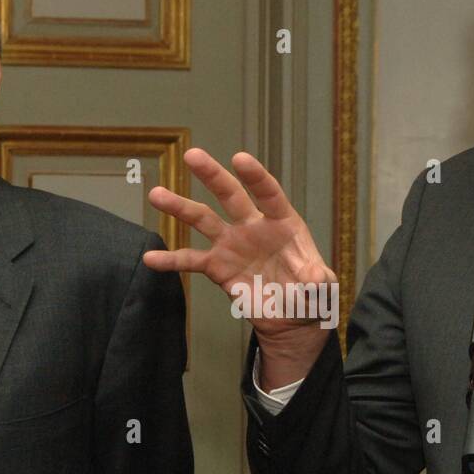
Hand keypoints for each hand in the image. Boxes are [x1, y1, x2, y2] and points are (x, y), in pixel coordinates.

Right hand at [143, 148, 337, 385]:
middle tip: (192, 156)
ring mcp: (232, 244)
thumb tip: (313, 279)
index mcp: (282, 223)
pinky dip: (171, 260)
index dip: (255, 176)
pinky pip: (191, 261)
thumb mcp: (322, 287)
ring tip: (157, 194)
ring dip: (180, 207)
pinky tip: (151, 258)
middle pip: (230, 195)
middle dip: (212, 175)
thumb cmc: (310, 293)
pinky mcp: (218, 267)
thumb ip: (318, 280)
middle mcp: (253, 227)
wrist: (291, 318)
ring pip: (203, 219)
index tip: (239, 159)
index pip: (268, 193)